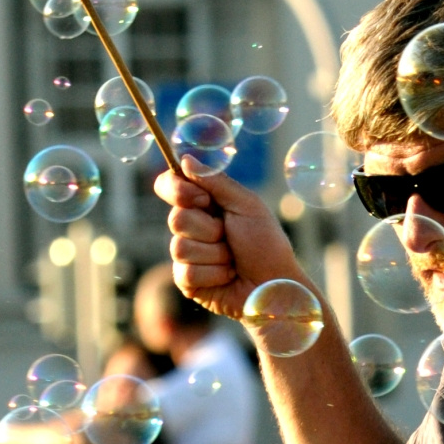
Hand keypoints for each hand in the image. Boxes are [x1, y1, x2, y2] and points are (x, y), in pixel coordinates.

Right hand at [156, 159, 305, 320]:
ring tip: (234, 260)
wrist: (275, 284)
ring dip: (216, 254)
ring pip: (180, 247)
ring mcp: (187, 256)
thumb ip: (216, 181)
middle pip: (176, 219)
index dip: (178, 190)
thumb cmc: (266, 244)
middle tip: (230, 237)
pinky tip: (228, 277)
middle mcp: (191, 228)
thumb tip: (184, 159)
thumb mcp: (247, 206)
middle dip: (210, 229)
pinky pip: (187, 273)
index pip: (168, 186)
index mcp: (203, 206)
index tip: (204, 199)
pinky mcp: (187, 282)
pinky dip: (214, 274)